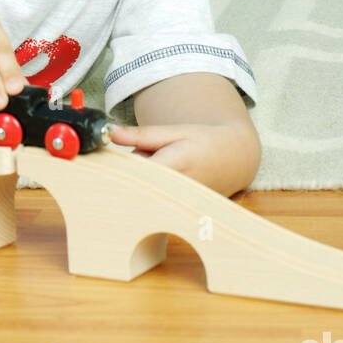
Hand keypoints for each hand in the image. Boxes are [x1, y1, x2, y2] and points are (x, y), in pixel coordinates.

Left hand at [109, 121, 255, 194]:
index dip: (117, 166)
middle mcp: (176, 191)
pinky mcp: (178, 212)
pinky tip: (164, 177)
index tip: (108, 158)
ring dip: (142, 178)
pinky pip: (152, 198)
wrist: (234, 159)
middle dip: (130, 169)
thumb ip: (140, 135)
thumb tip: (109, 132)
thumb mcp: (174, 131)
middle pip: (134, 183)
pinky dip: (151, 187)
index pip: (134, 172)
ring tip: (162, 163)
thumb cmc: (204, 141)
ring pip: (143, 191)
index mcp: (174, 167)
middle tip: (146, 154)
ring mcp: (178, 205)